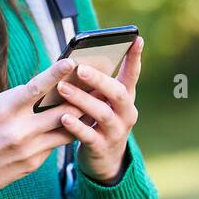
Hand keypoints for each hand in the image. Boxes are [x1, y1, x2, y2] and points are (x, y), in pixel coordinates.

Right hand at [0, 57, 80, 198]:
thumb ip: (13, 99)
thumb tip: (39, 90)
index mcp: (4, 111)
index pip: (35, 88)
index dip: (55, 73)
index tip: (72, 61)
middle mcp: (19, 131)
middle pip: (61, 111)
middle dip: (81, 98)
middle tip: (98, 84)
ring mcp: (28, 150)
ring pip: (66, 130)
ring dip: (80, 117)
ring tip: (94, 104)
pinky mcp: (32, 165)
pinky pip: (53, 145)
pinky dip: (61, 133)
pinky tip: (72, 126)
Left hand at [53, 36, 142, 184]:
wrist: (105, 160)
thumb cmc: (98, 121)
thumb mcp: (103, 102)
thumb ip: (96, 85)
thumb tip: (75, 60)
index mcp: (126, 97)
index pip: (133, 74)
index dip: (135, 57)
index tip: (136, 38)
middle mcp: (126, 113)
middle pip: (117, 93)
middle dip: (98, 80)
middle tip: (79, 68)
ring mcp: (116, 132)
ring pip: (102, 113)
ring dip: (82, 99)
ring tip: (62, 88)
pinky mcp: (102, 148)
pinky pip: (90, 135)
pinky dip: (77, 126)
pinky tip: (64, 117)